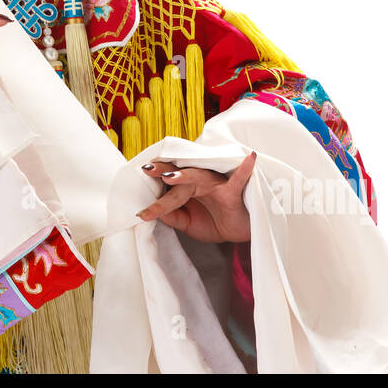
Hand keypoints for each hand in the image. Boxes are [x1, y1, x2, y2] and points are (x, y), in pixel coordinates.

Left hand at [135, 152, 257, 243]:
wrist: (240, 230)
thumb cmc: (215, 222)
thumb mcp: (188, 224)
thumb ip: (172, 217)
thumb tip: (154, 213)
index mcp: (186, 188)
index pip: (165, 188)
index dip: (152, 196)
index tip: (138, 210)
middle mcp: (199, 182)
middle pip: (178, 174)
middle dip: (162, 171)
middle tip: (145, 169)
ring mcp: (215, 185)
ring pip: (198, 176)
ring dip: (185, 175)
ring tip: (170, 176)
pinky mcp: (232, 192)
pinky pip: (237, 179)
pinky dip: (243, 169)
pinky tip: (249, 157)